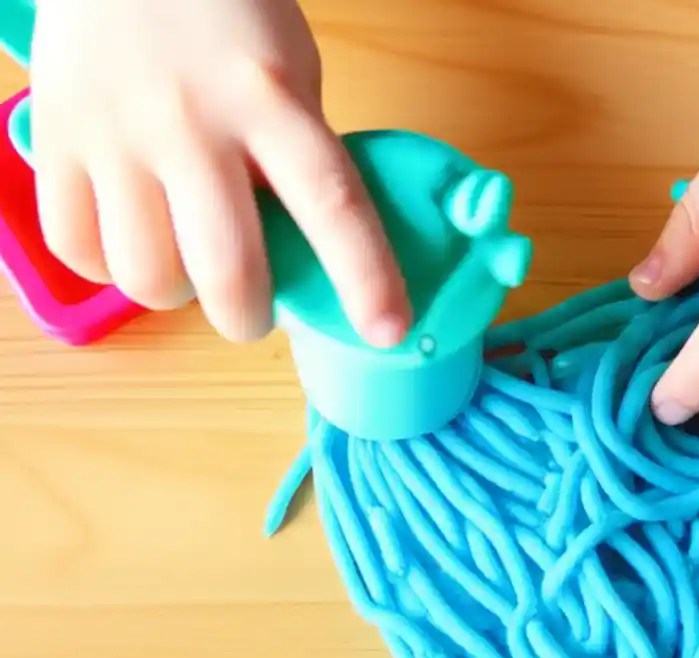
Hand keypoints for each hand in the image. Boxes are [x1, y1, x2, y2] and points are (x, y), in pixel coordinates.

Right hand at [28, 0, 409, 345]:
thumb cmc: (225, 15)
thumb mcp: (291, 73)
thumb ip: (299, 154)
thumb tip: (310, 248)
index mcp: (272, 100)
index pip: (332, 202)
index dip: (365, 277)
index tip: (388, 331)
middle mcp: (193, 122)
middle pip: (229, 269)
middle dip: (249, 317)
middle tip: (253, 312)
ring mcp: (118, 134)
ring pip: (148, 274)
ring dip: (177, 296)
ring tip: (186, 272)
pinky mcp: (57, 140)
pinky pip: (78, 249)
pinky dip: (108, 270)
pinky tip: (131, 245)